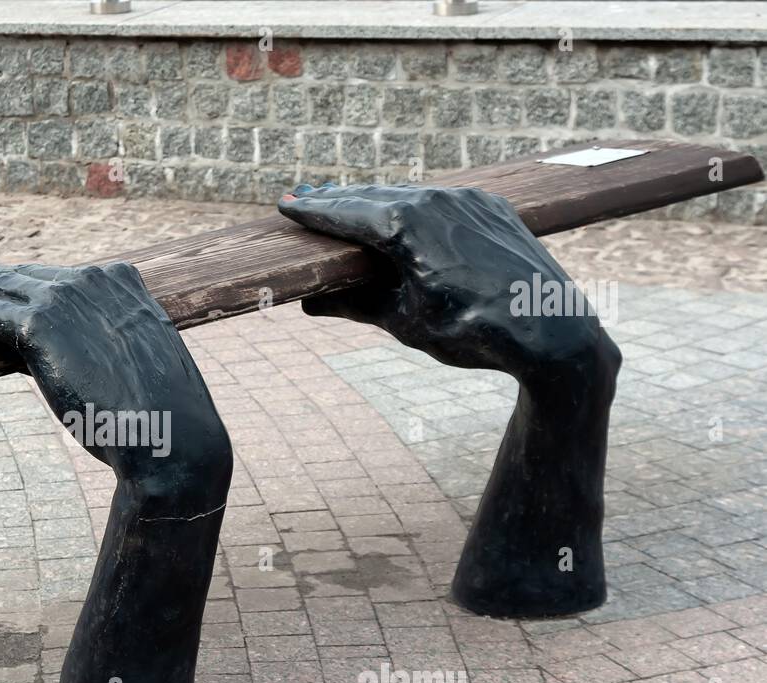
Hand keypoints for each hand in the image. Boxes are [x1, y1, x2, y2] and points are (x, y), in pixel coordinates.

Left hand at [0, 261, 233, 682]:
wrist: (169, 435)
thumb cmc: (162, 415)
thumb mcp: (145, 366)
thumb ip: (119, 347)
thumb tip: (96, 361)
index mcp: (127, 282)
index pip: (65, 276)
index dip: (29, 280)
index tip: (6, 279)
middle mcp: (96, 278)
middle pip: (31, 277)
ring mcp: (68, 296)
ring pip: (5, 288)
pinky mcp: (41, 323)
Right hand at [278, 184, 619, 387]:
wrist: (552, 332)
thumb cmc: (472, 332)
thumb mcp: (403, 322)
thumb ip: (356, 305)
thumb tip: (311, 301)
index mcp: (406, 226)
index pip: (346, 215)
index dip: (313, 212)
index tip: (286, 204)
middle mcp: (435, 201)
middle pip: (372, 198)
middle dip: (336, 199)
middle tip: (303, 194)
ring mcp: (467, 200)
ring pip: (407, 196)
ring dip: (373, 201)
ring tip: (346, 203)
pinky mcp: (491, 208)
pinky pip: (439, 202)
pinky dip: (411, 206)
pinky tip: (400, 212)